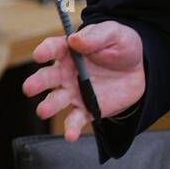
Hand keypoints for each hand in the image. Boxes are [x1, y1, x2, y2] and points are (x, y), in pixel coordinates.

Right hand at [23, 20, 145, 141]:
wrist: (140, 70)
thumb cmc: (122, 46)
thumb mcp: (114, 34)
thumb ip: (95, 35)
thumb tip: (75, 39)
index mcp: (70, 50)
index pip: (53, 48)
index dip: (45, 50)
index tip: (40, 54)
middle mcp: (66, 73)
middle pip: (47, 77)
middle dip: (37, 82)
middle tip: (29, 87)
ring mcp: (75, 92)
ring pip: (56, 100)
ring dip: (48, 106)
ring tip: (43, 110)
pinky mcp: (87, 109)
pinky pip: (76, 120)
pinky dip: (71, 128)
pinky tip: (70, 134)